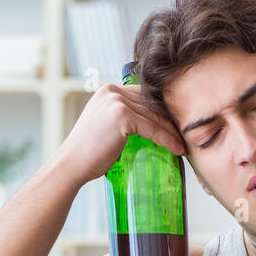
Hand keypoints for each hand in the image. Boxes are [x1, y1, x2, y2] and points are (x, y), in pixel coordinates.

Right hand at [52, 81, 187, 186]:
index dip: (161, 111)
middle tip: (185, 135)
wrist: (71, 165)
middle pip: (151, 104)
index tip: (176, 125)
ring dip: (172, 132)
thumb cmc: (88, 153)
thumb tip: (147, 126)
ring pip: (154, 117)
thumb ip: (122, 118)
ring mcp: (116, 101)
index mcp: (108, 90)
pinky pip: (152, 128)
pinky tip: (177, 149)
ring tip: (184, 145)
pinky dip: (167, 140)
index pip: (144, 96)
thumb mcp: (105, 127)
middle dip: (170, 120)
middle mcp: (112, 91)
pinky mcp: (121, 116)